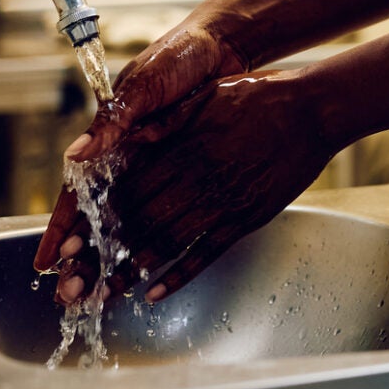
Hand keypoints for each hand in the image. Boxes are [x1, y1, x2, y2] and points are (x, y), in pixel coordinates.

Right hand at [33, 20, 247, 288]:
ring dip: (112, 254)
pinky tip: (147, 264)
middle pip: (97, 215)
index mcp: (110, 137)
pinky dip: (153, 235)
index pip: (77, 192)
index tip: (47, 263)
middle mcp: (128, 155)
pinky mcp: (185, 166)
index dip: (61, 228)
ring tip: (100, 292)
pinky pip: (163, 208)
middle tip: (69, 295)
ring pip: (127, 219)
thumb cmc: (179, 57)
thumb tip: (76, 154)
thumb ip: (115, 118)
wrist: (223, 45)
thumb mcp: (146, 84)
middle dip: (81, 255)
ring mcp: (156, 163)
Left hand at [99, 70, 334, 302]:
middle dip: (103, 252)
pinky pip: (205, 253)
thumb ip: (167, 122)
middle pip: (138, 221)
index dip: (96, 216)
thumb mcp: (207, 98)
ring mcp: (223, 200)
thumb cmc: (261, 97)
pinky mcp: (247, 217)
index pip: (127, 188)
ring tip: (106, 291)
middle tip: (78, 277)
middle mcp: (197, 176)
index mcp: (182, 146)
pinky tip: (156, 291)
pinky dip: (178, 275)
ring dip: (131, 270)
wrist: (313, 109)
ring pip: (166, 242)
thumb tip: (128, 137)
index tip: (75, 238)